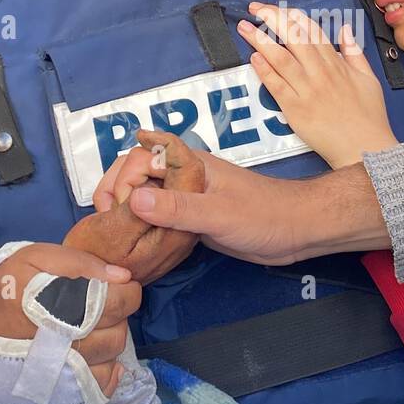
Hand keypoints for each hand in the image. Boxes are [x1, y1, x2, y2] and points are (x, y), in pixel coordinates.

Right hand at [0, 242, 140, 397]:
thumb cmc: (2, 292)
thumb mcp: (33, 258)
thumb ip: (80, 262)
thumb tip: (121, 275)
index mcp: (68, 304)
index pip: (125, 299)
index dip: (124, 290)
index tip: (111, 286)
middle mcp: (73, 340)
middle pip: (121, 328)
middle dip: (116, 314)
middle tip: (97, 306)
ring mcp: (70, 370)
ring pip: (114, 354)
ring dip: (108, 339)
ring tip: (88, 329)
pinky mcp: (65, 391)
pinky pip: (104, 383)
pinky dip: (106, 370)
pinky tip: (92, 355)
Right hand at [105, 142, 389, 264]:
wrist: (297, 230)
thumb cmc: (264, 215)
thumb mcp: (218, 214)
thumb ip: (177, 209)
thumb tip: (133, 201)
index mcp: (188, 163)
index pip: (139, 158)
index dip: (121, 179)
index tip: (116, 208)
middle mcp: (184, 175)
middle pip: (136, 173)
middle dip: (116, 191)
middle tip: (106, 221)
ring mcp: (189, 196)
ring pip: (147, 196)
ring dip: (128, 211)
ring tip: (113, 235)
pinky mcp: (196, 218)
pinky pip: (161, 217)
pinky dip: (145, 227)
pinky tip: (135, 245)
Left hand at [238, 1, 397, 167]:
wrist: (365, 149)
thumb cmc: (369, 117)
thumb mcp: (369, 79)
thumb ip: (355, 52)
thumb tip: (346, 30)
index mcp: (337, 64)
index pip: (311, 30)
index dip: (291, 15)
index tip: (276, 8)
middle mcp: (321, 73)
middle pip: (293, 37)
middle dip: (271, 18)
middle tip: (254, 8)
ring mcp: (307, 91)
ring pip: (281, 58)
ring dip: (260, 40)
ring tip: (245, 27)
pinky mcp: (296, 111)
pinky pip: (276, 86)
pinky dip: (264, 70)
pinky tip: (253, 57)